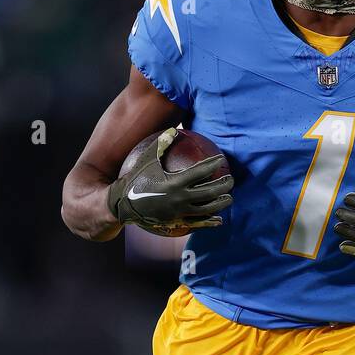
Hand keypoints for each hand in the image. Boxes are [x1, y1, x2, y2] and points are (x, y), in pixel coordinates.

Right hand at [108, 128, 232, 231]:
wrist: (123, 203)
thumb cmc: (135, 178)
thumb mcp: (146, 160)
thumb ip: (160, 145)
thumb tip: (172, 130)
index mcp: (175, 181)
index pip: (201, 171)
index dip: (213, 164)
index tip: (221, 159)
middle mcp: (180, 198)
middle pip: (209, 192)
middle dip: (224, 185)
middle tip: (231, 180)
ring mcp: (180, 212)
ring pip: (207, 209)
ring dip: (221, 203)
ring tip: (229, 198)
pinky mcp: (177, 222)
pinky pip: (197, 223)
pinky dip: (210, 222)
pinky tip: (219, 220)